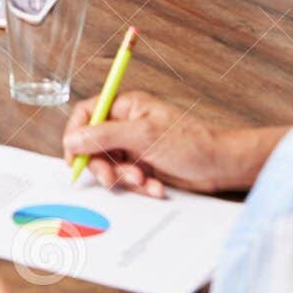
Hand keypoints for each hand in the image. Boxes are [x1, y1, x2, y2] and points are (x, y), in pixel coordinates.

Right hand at [63, 92, 237, 194]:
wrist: (220, 166)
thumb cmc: (190, 142)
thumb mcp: (142, 137)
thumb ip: (103, 136)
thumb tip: (72, 138)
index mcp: (125, 106)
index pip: (86, 114)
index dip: (76, 135)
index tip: (74, 157)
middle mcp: (127, 124)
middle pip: (94, 144)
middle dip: (104, 164)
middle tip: (112, 177)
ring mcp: (136, 145)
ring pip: (111, 165)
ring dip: (125, 178)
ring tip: (144, 181)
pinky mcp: (144, 164)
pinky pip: (128, 178)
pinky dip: (140, 185)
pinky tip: (156, 186)